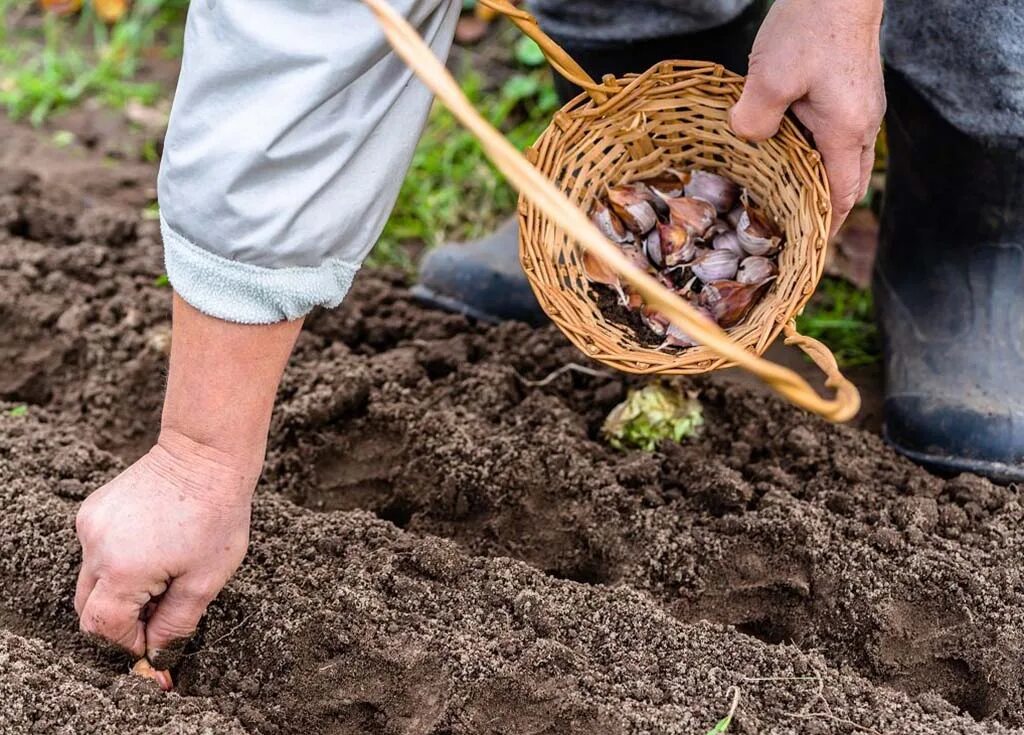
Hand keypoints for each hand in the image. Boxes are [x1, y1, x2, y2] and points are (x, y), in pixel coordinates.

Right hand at [75, 430, 255, 666]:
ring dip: (120, 589)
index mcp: (122, 570)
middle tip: (159, 613)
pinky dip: (117, 561)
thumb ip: (176, 624)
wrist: (207, 455)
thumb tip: (158, 657)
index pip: (104, 629)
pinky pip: (96, 551)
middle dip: (121, 621)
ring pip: (92, 579)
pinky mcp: (93, 509)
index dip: (128, 644)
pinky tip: (153, 547)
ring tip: (163, 574)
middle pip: (89, 608)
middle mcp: (95, 548)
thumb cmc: (215, 516)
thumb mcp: (205, 580)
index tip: (156, 642)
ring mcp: (90, 525)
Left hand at [730, 0, 884, 235]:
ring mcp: (860, 105)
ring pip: (841, 158)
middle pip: (846, 183)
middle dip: (824, 210)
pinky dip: (815, 151)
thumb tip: (745, 139)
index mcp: (845, 133)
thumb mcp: (770, 80)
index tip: (803, 249)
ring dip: (818, 178)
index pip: (839, 197)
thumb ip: (754, 120)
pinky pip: (836, 133)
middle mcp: (861, 125)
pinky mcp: (851, 89)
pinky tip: (786, 146)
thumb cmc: (811, 29)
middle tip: (792, 228)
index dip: (823, 227)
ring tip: (784, 194)